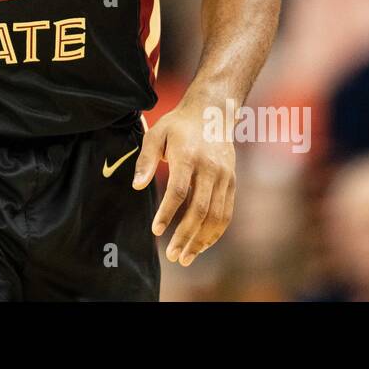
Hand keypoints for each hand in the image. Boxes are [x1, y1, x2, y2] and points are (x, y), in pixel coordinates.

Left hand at [131, 91, 236, 265]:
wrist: (212, 111)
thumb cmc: (178, 125)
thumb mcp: (156, 134)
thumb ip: (145, 160)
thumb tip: (137, 186)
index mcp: (188, 156)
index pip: (179, 191)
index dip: (167, 213)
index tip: (156, 231)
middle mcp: (210, 168)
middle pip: (200, 209)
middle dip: (186, 235)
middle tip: (173, 256)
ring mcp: (224, 176)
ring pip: (216, 216)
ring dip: (201, 240)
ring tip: (185, 257)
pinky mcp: (232, 182)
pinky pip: (226, 213)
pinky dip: (215, 232)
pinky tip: (201, 245)